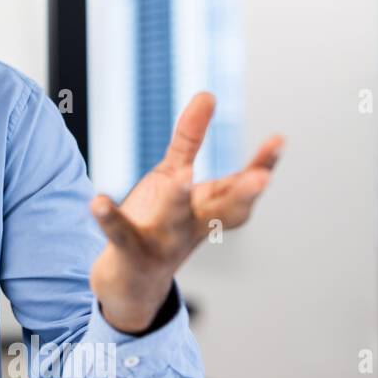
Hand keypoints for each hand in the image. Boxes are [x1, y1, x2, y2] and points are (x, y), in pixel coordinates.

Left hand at [89, 91, 282, 333]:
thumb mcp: (174, 176)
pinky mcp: (129, 250)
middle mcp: (192, 228)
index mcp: (207, 210)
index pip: (240, 189)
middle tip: (261, 179)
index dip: (261, 167)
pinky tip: (98, 201)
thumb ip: (189, 138)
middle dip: (242, 195)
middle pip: (221, 212)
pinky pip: (120, 233)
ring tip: (179, 178)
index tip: (278, 141)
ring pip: (174, 221)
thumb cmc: (160, 223)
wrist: (130, 283)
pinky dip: (110, 218)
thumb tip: (207, 94)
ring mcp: (163, 241)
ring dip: (178, 202)